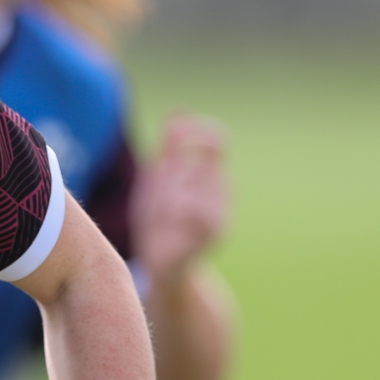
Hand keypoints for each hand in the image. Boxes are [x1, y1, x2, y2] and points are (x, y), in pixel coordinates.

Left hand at [132, 114, 228, 289]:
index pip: (218, 139)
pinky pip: (188, 205)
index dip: (197, 131)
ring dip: (164, 195)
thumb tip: (180, 111)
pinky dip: (170, 211)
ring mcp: (222, 210)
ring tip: (159, 216)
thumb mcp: (160, 180)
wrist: (162, 268)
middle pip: (193, 161)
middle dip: (168, 172)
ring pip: (186, 182)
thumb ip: (170, 148)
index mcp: (213, 177)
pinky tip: (165, 226)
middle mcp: (223, 191)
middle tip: (156, 192)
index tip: (171, 141)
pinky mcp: (214, 231)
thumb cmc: (160, 223)